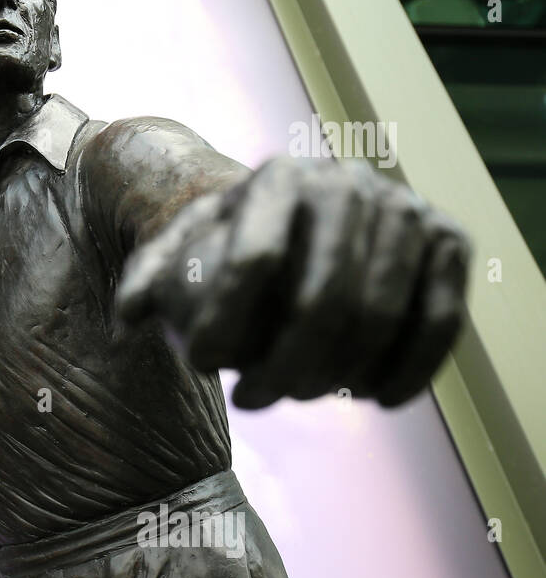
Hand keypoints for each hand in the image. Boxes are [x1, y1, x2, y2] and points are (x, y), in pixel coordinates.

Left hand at [115, 156, 470, 408]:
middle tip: (250, 399)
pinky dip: (409, 370)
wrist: (300, 208)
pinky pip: (440, 321)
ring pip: (379, 316)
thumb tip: (129, 317)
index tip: (202, 367)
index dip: (223, 324)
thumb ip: (149, 278)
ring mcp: (405, 207)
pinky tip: (374, 400)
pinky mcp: (448, 241)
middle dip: (283, 366)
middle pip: (322, 300)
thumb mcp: (179, 247)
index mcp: (276, 178)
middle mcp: (347, 182)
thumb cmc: (227, 240)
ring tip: (294, 394)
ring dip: (336, 376)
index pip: (253, 260)